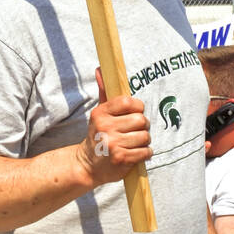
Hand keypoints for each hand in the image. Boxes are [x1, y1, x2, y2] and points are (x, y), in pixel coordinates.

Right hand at [73, 69, 151, 188]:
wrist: (88, 165)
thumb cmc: (98, 135)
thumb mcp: (99, 113)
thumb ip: (104, 91)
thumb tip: (99, 69)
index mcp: (100, 113)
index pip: (129, 102)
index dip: (137, 107)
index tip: (135, 113)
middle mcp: (105, 127)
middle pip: (141, 120)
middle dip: (143, 126)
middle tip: (136, 130)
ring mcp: (113, 144)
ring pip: (145, 136)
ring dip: (144, 141)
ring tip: (135, 143)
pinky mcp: (121, 159)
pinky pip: (145, 152)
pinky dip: (145, 153)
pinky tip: (136, 153)